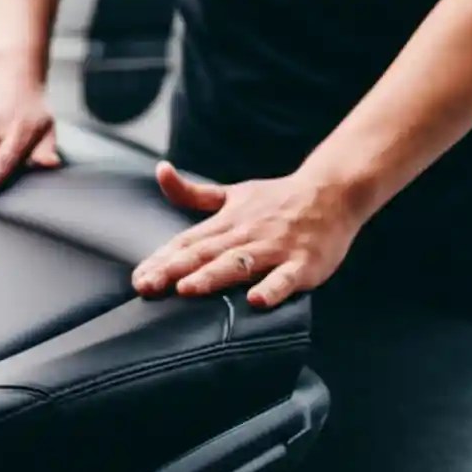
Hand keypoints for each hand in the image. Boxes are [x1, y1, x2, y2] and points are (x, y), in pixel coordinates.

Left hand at [132, 162, 364, 308]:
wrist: (333, 191)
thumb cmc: (278, 200)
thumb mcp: (233, 193)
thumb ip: (194, 193)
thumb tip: (161, 170)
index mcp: (226, 223)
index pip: (187, 243)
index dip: (161, 260)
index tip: (138, 278)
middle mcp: (246, 234)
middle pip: (205, 254)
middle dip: (174, 270)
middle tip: (147, 286)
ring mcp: (275, 249)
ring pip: (239, 264)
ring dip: (213, 276)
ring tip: (188, 289)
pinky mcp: (303, 263)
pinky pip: (286, 278)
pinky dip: (273, 289)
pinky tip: (257, 301)